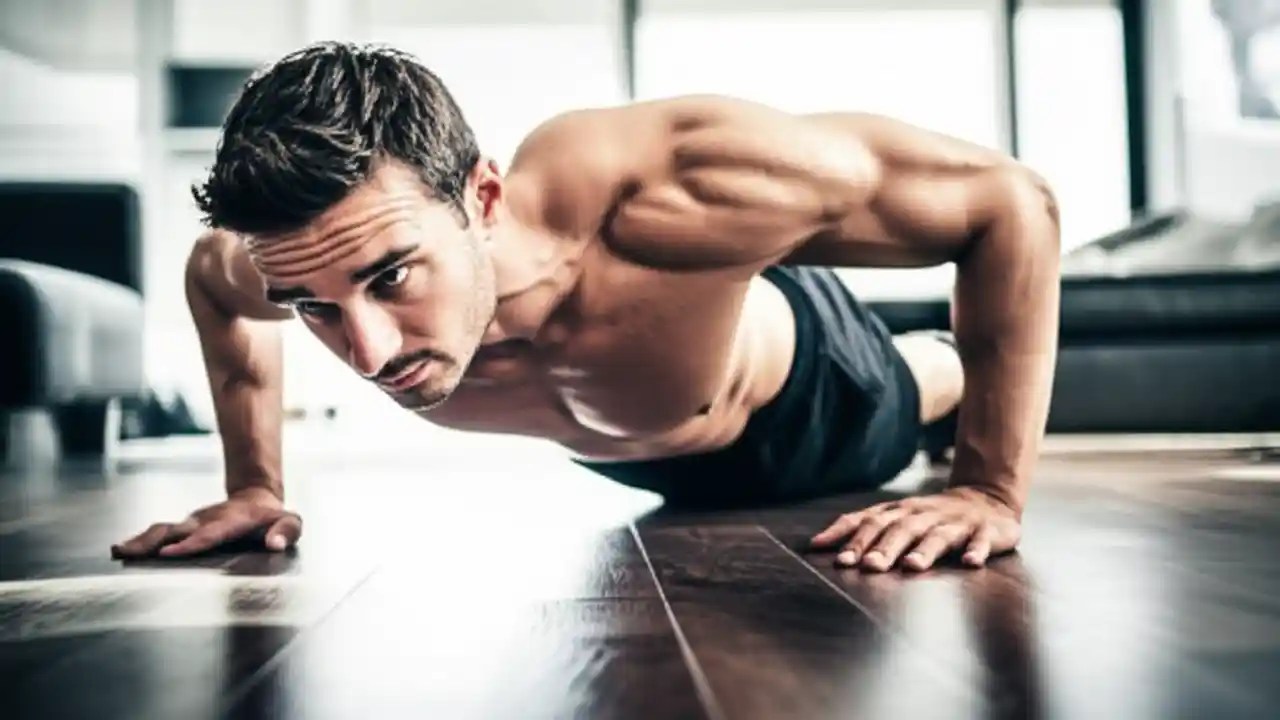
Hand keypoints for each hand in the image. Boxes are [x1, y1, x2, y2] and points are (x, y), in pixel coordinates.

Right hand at [110, 487, 301, 558]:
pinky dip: (139, 541)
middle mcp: (205, 521)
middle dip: (151, 542)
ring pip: (162, 530)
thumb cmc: (273, 517)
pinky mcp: (184, 527)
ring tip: (116, 552)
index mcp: (230, 523)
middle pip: (175, 531)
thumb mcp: (290, 522)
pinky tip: (120, 551)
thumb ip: (286, 531)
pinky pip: (159, 533)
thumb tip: (275, 545)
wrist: (256, 497)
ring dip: (139, 541)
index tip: (167, 554)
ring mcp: (192, 523)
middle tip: (126, 553)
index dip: (189, 544)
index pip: (208, 535)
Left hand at [808, 487, 1020, 571]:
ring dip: (925, 550)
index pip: (872, 522)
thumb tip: (815, 545)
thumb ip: (859, 529)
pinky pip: (981, 540)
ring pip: (938, 536)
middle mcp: (924, 515)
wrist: (986, 498)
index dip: (856, 539)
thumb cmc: (928, 516)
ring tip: (912, 566)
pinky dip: (976, 550)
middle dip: (884, 548)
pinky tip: (970, 563)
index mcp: (900, 512)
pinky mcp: (986, 531)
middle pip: (902, 530)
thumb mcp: (894, 517)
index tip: (839, 560)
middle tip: (869, 567)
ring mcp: (956, 522)